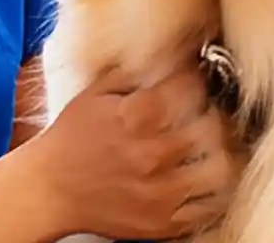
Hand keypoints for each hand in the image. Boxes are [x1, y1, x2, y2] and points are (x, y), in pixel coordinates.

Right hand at [27, 58, 238, 239]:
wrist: (50, 189)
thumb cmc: (73, 136)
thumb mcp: (97, 91)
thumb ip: (137, 70)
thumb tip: (177, 51)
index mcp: (133, 117)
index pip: (191, 87)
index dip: (197, 77)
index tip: (194, 77)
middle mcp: (150, 155)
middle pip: (213, 125)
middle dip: (214, 111)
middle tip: (205, 108)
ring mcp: (159, 193)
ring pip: (222, 166)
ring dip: (223, 149)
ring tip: (212, 141)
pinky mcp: (163, 222)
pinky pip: (212, 205)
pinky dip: (217, 187)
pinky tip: (206, 172)